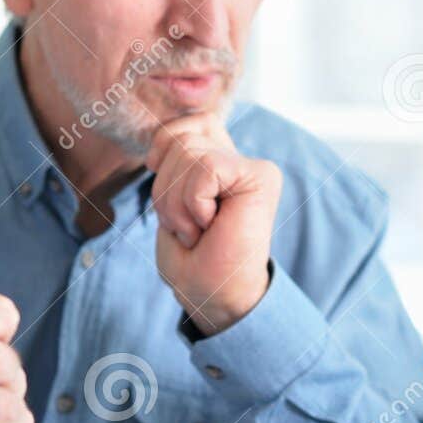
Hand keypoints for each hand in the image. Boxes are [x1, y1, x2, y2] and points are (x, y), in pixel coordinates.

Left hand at [146, 115, 281, 336]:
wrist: (214, 296)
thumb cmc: (193, 258)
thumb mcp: (169, 197)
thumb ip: (174, 158)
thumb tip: (165, 134)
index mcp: (216, 159)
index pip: (178, 126)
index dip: (161, 155)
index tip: (173, 201)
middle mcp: (237, 158)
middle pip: (177, 139)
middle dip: (165, 190)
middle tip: (189, 225)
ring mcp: (252, 166)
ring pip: (187, 154)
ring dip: (178, 204)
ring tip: (199, 230)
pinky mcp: (261, 176)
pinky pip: (206, 169)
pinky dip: (194, 205)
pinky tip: (211, 226)